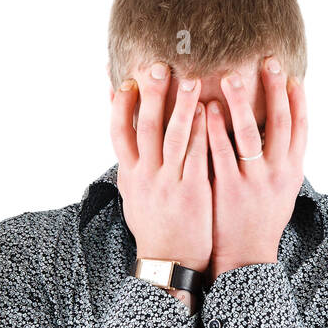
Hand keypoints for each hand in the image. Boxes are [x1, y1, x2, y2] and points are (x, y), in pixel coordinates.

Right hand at [110, 61, 211, 272]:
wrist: (168, 262)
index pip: (118, 132)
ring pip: (173, 138)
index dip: (119, 104)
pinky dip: (201, 132)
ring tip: (190, 79)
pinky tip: (209, 113)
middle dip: (151, 95)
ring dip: (181, 106)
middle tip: (157, 66)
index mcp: (129, 174)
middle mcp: (145, 175)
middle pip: (145, 127)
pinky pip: (197, 156)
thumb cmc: (154, 227)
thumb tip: (126, 141)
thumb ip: (134, 166)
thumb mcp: (134, 195)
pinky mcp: (192, 192)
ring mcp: (168, 183)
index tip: (124, 78)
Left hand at [204, 56, 306, 279]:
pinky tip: (205, 110)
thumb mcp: (279, 192)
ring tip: (229, 77)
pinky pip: (219, 153)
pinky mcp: (227, 190)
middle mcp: (277, 174)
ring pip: (250, 134)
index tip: (292, 75)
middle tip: (268, 61)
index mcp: (292, 172)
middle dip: (274, 90)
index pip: (301, 129)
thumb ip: (279, 161)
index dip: (298, 100)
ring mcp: (253, 182)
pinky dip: (213, 130)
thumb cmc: (259, 222)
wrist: (245, 260)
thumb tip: (277, 132)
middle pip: (280, 123)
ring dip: (240, 103)